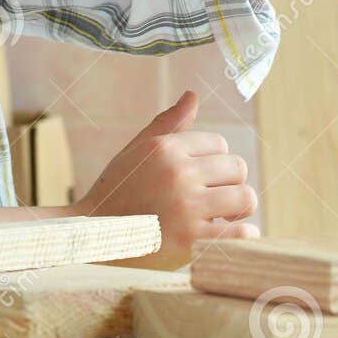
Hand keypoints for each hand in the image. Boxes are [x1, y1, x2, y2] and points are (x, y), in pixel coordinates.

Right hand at [70, 90, 258, 268]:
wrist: (92, 238)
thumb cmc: (116, 192)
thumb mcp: (136, 151)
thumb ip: (168, 123)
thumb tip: (193, 95)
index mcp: (165, 149)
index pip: (220, 144)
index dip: (213, 162)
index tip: (201, 177)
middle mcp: (178, 174)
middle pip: (237, 168)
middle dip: (229, 182)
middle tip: (215, 197)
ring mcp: (186, 208)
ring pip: (244, 197)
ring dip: (239, 207)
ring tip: (225, 216)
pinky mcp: (192, 242)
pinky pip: (240, 233)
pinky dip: (244, 234)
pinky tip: (235, 234)